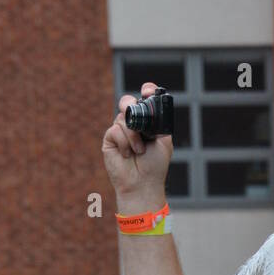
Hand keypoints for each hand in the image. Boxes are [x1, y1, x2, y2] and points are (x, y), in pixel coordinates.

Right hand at [102, 80, 172, 212]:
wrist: (143, 183)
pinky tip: (127, 154)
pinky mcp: (109, 140)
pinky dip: (124, 142)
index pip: (143, 100)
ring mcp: (120, 131)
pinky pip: (115, 130)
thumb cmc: (155, 166)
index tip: (148, 91)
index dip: (146, 91)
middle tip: (136, 117)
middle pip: (127, 102)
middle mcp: (132, 125)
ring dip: (133, 135)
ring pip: (122, 118)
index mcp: (147, 123)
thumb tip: (150, 104)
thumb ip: (159, 122)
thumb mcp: (163, 141)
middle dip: (131, 105)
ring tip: (139, 151)